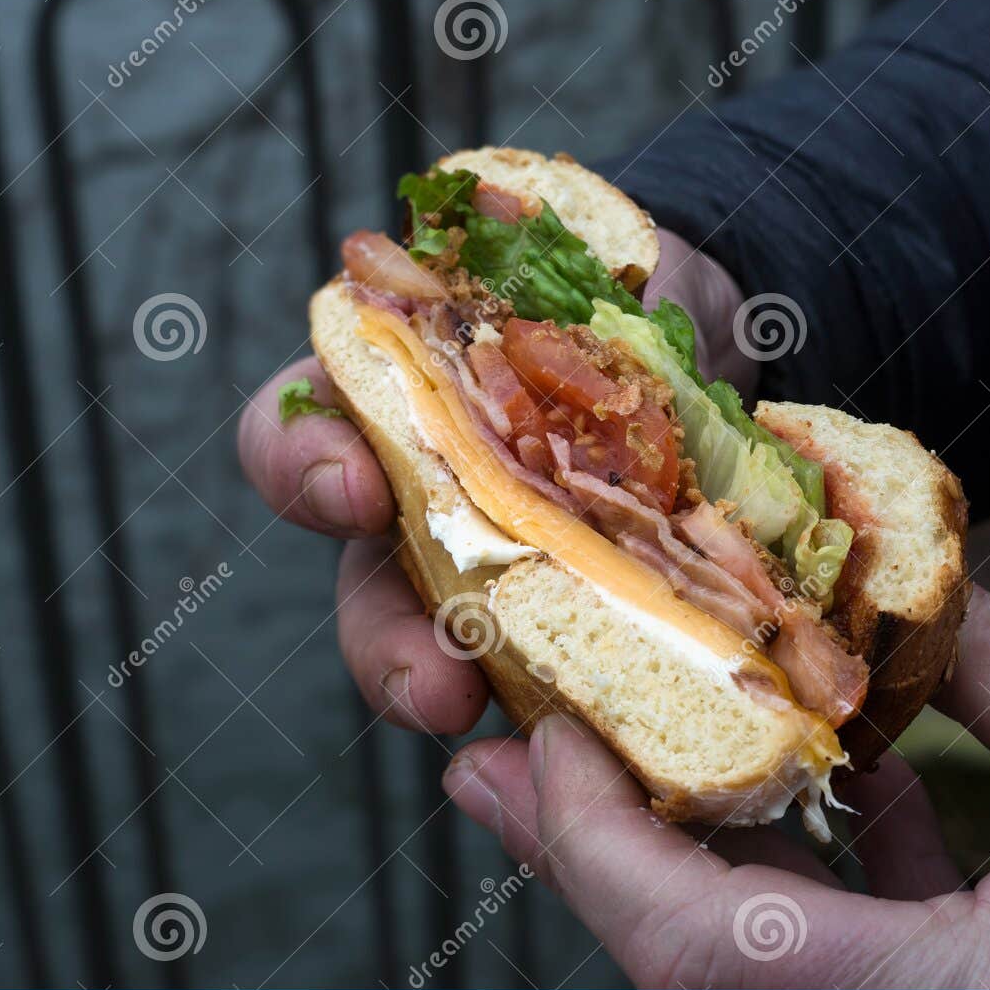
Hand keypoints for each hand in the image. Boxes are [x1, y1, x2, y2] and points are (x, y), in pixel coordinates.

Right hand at [238, 229, 747, 733]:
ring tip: (505, 740)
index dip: (302, 466)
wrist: (693, 340)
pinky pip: (538, 684)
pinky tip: (589, 750)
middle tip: (433, 691)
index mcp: (383, 405)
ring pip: (438, 659)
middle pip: (361, 591)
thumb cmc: (612, 285)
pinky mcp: (561, 619)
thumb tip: (547, 239)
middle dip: (384, 647)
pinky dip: (553, 720)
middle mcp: (414, 500)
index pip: (296, 435)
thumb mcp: (581, 251)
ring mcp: (486, 570)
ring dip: (461, 707)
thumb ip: (541, 252)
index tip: (353, 485)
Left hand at [441, 588, 989, 987]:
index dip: (602, 843)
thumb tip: (903, 594)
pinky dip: (791, 858)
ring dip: (663, 848)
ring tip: (584, 753)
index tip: (541, 741)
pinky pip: (833, 939)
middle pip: (691, 963)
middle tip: (492, 762)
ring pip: (747, 950)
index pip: (713, 947)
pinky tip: (791, 773)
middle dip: (581, 853)